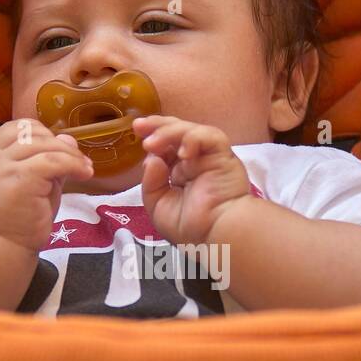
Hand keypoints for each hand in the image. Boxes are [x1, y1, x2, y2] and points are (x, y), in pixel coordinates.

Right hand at [0, 119, 92, 253]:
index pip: (15, 128)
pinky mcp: (19, 180)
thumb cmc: (17, 220)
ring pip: (44, 146)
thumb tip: (68, 138)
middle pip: (31, 133)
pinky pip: (51, 162)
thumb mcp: (34, 184)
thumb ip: (47, 160)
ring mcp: (3, 168)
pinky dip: (72, 164)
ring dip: (70, 155)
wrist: (3, 248)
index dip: (40, 132)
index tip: (58, 149)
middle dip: (60, 144)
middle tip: (80, 161)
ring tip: (85, 169)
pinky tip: (85, 174)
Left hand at [134, 115, 251, 245]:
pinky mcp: (223, 155)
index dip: (153, 137)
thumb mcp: (159, 207)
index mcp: (180, 171)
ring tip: (152, 144)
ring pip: (190, 131)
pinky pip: (210, 136)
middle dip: (157, 126)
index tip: (138, 133)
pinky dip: (194, 139)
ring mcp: (209, 156)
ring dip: (168, 133)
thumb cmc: (191, 228)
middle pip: (177, 132)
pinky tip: (183, 153)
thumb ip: (151, 183)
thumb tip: (152, 159)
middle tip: (139, 126)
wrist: (216, 234)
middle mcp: (195, 160)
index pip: (166, 146)